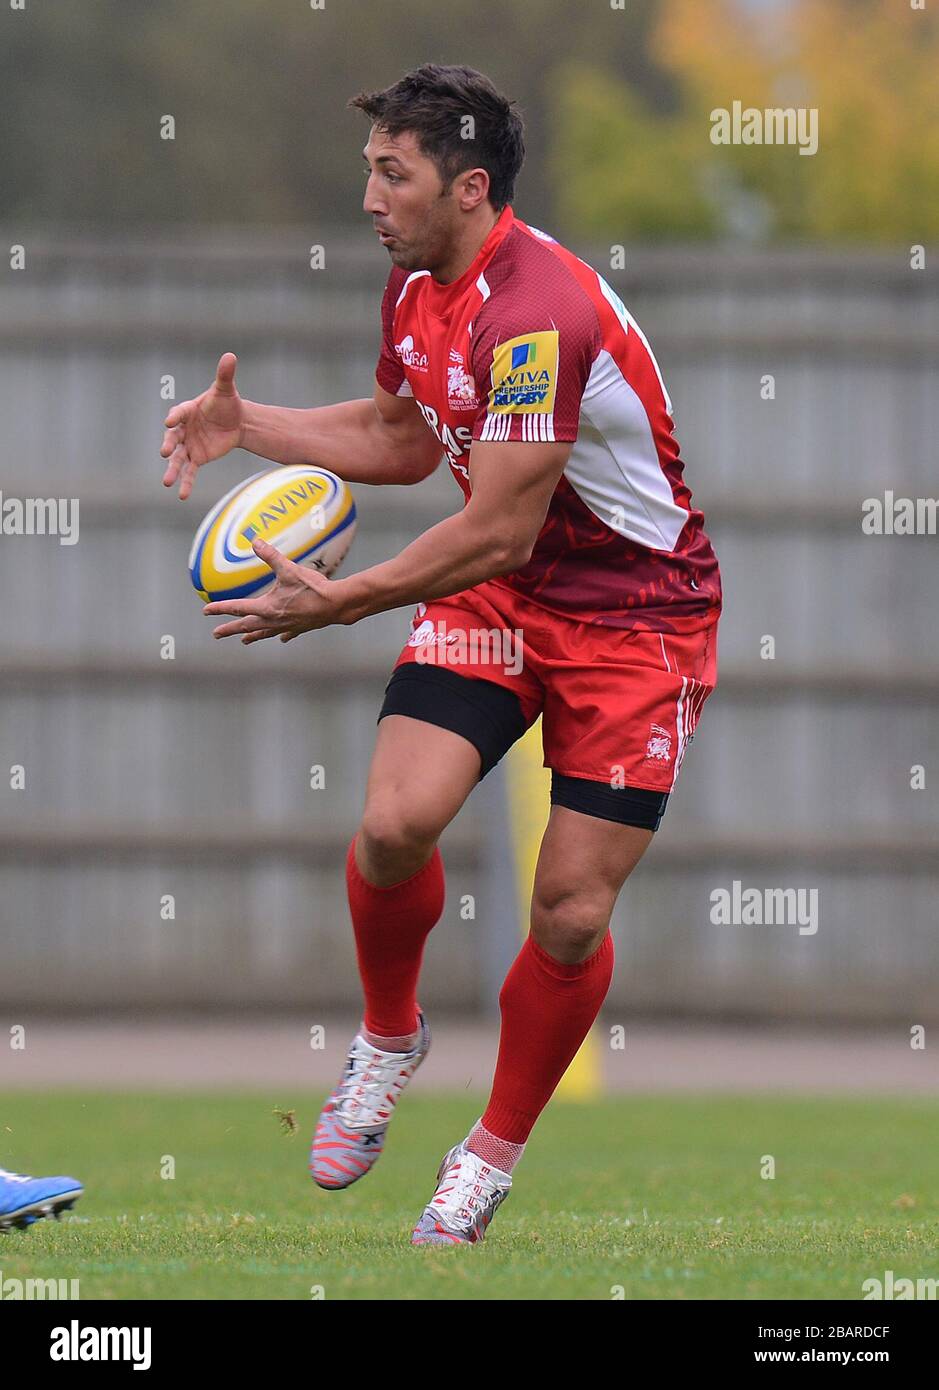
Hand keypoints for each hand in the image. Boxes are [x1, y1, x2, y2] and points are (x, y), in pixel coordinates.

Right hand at [161, 352, 244, 498]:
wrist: (237, 422)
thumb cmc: (227, 403)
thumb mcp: (226, 390)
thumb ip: (225, 375)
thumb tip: (230, 356)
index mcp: (187, 410)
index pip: (179, 413)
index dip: (175, 416)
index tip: (170, 421)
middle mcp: (184, 429)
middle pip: (172, 438)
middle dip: (168, 445)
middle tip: (165, 452)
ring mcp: (188, 445)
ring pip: (178, 458)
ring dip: (172, 470)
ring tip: (167, 482)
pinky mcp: (197, 457)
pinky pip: (189, 471)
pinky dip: (186, 483)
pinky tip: (182, 495)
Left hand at [203, 537, 343, 642]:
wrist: (336, 605)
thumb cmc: (312, 587)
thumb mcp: (289, 568)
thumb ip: (271, 556)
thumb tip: (255, 541)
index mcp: (267, 607)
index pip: (237, 607)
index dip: (220, 608)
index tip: (206, 611)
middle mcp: (273, 620)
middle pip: (247, 626)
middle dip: (230, 629)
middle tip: (216, 633)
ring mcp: (286, 626)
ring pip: (264, 633)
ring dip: (252, 635)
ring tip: (244, 641)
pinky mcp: (300, 627)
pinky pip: (286, 633)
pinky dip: (281, 635)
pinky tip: (281, 638)